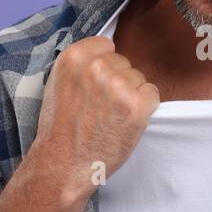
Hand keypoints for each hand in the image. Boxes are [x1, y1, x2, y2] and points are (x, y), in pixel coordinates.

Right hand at [18, 36, 159, 202]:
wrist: (63, 165)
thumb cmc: (61, 129)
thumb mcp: (59, 84)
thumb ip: (81, 65)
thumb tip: (108, 52)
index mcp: (74, 58)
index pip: (107, 46)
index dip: (105, 67)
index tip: (96, 86)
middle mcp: (96, 67)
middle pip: (124, 63)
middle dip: (118, 82)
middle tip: (101, 107)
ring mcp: (117, 87)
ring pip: (138, 78)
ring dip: (130, 96)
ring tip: (110, 117)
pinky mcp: (136, 107)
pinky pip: (152, 94)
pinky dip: (144, 108)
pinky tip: (126, 122)